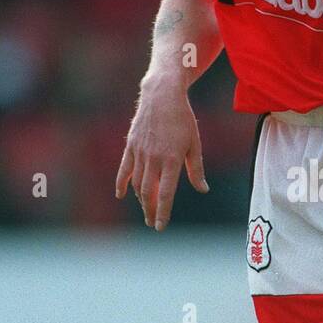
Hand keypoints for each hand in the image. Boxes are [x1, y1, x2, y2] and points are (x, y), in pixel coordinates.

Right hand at [115, 77, 207, 229]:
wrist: (161, 96)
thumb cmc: (182, 120)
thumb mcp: (194, 144)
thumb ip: (196, 170)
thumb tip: (202, 189)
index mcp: (172, 159)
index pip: (167, 193)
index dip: (163, 212)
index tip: (160, 227)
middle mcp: (154, 158)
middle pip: (149, 192)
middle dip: (151, 211)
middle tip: (152, 223)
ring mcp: (140, 152)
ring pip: (137, 183)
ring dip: (141, 200)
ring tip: (146, 211)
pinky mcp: (131, 146)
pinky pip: (124, 169)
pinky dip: (121, 183)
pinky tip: (120, 195)